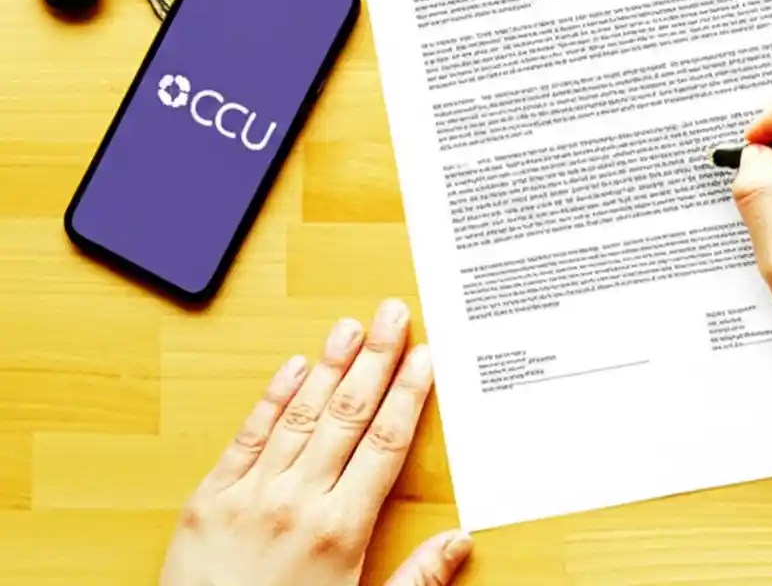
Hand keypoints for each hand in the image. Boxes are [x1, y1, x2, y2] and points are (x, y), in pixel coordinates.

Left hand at [160, 299, 472, 585]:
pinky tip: (292, 368)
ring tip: (350, 326)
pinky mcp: (207, 501)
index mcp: (341, 530)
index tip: (425, 357)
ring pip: (300, 416)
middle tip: (392, 314)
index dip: (408, 394)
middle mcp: (297, 502)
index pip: (385, 443)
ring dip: (328, 366)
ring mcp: (249, 496)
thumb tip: (460, 541)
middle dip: (376, 358)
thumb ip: (417, 579)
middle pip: (348, 415)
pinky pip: (245, 438)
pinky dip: (270, 400)